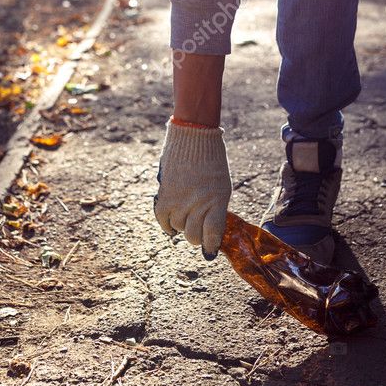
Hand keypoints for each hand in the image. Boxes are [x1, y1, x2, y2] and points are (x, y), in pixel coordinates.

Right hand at [154, 120, 231, 258]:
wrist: (194, 135)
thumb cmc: (213, 160)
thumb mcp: (222, 186)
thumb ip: (216, 209)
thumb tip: (209, 232)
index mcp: (217, 200)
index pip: (212, 235)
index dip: (210, 246)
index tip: (209, 250)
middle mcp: (198, 203)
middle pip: (193, 236)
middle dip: (196, 237)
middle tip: (197, 231)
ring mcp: (180, 200)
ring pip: (178, 228)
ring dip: (182, 225)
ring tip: (186, 215)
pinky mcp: (164, 194)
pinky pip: (163, 220)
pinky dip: (167, 224)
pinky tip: (172, 221)